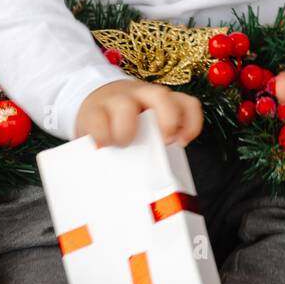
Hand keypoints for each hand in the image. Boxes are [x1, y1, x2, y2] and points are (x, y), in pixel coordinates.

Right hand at [75, 78, 203, 148]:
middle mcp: (141, 95)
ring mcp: (116, 99)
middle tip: (162, 143)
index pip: (186, 103)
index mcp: (160, 101)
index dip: (191, 122)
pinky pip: (98, 121)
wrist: (93, 104)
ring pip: (125, 105)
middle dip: (166, 120)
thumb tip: (165, 188)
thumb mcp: (146, 127)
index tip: (182, 142)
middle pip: (161, 95)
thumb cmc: (126, 123)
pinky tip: (103, 147)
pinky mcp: (93, 110)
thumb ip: (157, 143)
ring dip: (126, 131)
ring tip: (123, 145)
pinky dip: (103, 137)